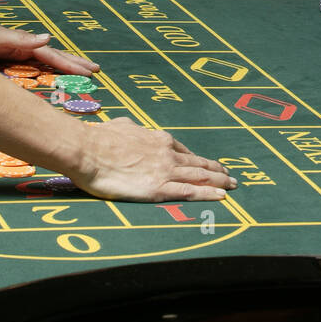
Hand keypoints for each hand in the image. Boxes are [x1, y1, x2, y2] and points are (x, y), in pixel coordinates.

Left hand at [0, 23, 99, 74]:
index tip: (89, 72)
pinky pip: (33, 71)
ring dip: (65, 68)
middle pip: (54, 57)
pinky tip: (53, 79)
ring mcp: (16, 58)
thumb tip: (48, 38)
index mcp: (23, 44)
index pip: (53, 55)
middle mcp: (23, 50)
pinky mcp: (8, 66)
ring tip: (82, 73)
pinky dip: (48, 74)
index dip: (71, 64)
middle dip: (75, 63)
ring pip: (46, 64)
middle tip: (96, 70)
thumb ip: (20, 38)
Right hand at [71, 117, 237, 201]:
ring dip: (219, 181)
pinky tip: (221, 196)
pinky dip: (208, 194)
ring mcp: (165, 171)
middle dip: (217, 170)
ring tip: (233, 185)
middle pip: (198, 163)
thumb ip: (129, 128)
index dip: (198, 159)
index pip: (184, 151)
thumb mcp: (121, 125)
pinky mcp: (158, 188)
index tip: (208, 163)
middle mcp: (167, 153)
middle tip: (231, 175)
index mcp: (158, 139)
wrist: (88, 150)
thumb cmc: (99, 138)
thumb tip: (125, 126)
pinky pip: (189, 191)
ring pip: (200, 176)